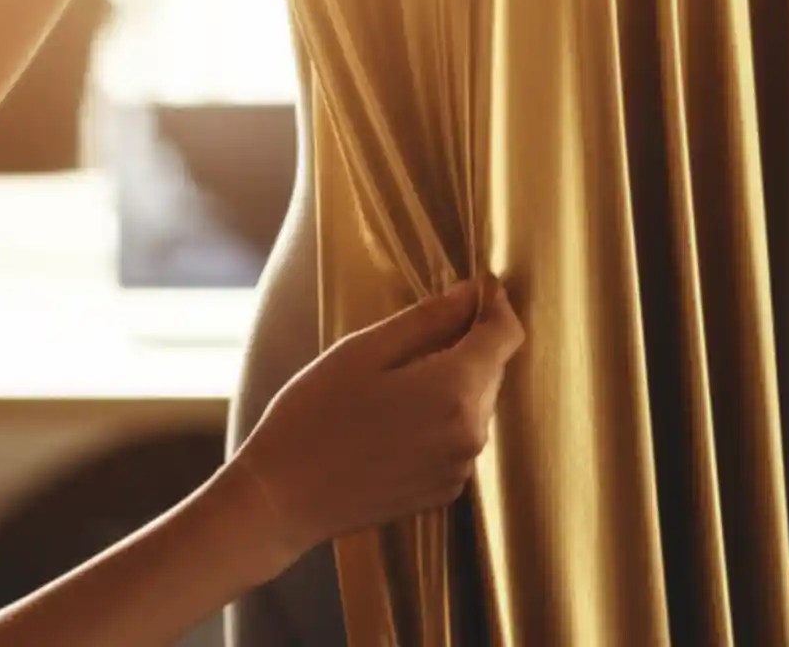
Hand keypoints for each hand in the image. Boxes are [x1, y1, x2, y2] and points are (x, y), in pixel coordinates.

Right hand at [230, 277, 524, 562]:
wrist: (283, 500)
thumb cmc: (312, 417)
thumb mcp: (363, 352)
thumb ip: (426, 320)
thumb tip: (471, 294)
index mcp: (454, 391)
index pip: (506, 335)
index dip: (494, 304)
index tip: (475, 288)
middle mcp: (471, 433)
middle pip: (492, 370)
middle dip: (467, 345)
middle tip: (415, 336)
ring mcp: (460, 468)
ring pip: (476, 406)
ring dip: (453, 386)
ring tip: (394, 386)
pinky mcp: (445, 492)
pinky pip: (458, 440)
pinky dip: (441, 422)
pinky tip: (394, 424)